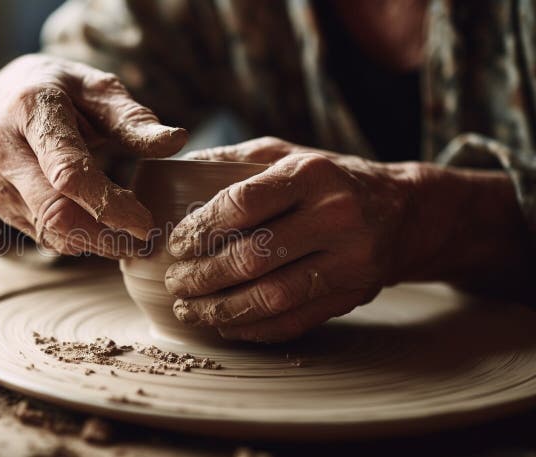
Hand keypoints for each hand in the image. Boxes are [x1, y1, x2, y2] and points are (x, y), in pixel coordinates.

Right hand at [0, 54, 186, 257]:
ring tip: (130, 241)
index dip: (109, 205)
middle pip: (54, 211)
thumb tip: (176, 142)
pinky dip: (76, 240)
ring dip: (93, 243)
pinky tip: (102, 231)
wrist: (8, 94)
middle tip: (144, 245)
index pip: (68, 172)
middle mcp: (1, 147)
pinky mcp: (0, 204)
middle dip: (104, 236)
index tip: (146, 224)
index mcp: (29, 110)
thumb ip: (134, 120)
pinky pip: (41, 234)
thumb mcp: (100, 90)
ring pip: (47, 230)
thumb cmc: (64, 90)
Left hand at [164, 137, 417, 341]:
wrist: (403, 211)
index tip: (177, 244)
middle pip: (254, 257)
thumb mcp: (287, 154)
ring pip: (272, 297)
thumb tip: (174, 168)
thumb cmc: (329, 180)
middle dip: (203, 276)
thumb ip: (233, 160)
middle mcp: (335, 216)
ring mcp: (349, 260)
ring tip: (189, 310)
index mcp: (311, 175)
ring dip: (221, 310)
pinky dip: (253, 328)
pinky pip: (294, 321)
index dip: (201, 228)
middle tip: (175, 283)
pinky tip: (224, 324)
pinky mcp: (353, 295)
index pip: (243, 204)